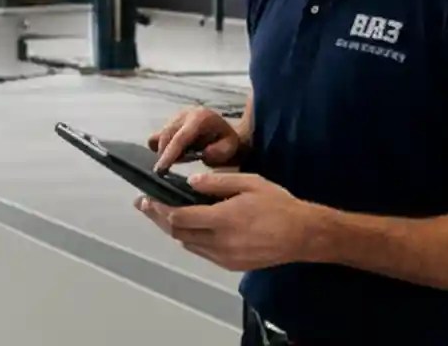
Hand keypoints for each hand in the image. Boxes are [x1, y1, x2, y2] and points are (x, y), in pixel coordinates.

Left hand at [134, 172, 335, 271]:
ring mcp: (224, 257)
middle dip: (158, 218)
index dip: (159, 209)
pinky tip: (188, 227)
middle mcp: (219, 242)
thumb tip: (191, 182)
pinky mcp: (231, 265)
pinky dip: (190, 239)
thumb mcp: (249, 183)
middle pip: (177, 233)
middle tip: (144, 206)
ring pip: (188, 244)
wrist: (303, 236)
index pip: (179, 217)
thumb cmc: (278, 205)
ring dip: (172, 229)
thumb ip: (218, 182)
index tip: (146, 199)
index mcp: (223, 219)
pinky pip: (202, 252)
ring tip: (162, 214)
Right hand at [147, 107, 242, 172]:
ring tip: (177, 161)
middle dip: (165, 155)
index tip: (161, 169)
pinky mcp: (170, 121)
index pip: (180, 137)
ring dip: (164, 151)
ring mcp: (176, 116)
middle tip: (169, 171)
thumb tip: (203, 154)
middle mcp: (186, 113)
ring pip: (161, 136)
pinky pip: (157, 135)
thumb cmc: (227, 142)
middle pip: (167, 136)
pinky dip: (160, 146)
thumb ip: (218, 152)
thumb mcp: (229, 148)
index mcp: (201, 118)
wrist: (224, 133)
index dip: (169, 153)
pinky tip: (171, 154)